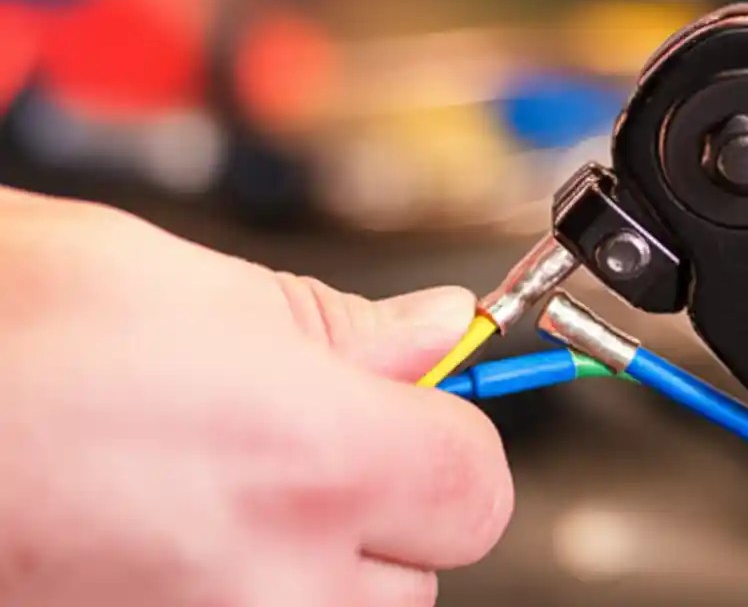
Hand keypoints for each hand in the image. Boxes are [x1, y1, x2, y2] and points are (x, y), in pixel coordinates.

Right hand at [0, 188, 512, 605]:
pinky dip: (229, 593)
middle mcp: (273, 587)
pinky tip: (160, 533)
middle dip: (377, 510)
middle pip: (416, 573)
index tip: (412, 404)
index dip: (447, 434)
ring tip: (206, 491)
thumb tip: (430, 336)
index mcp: (312, 463)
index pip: (476, 484)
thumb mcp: (187, 284)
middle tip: (293, 445)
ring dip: (305, 567)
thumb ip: (336, 328)